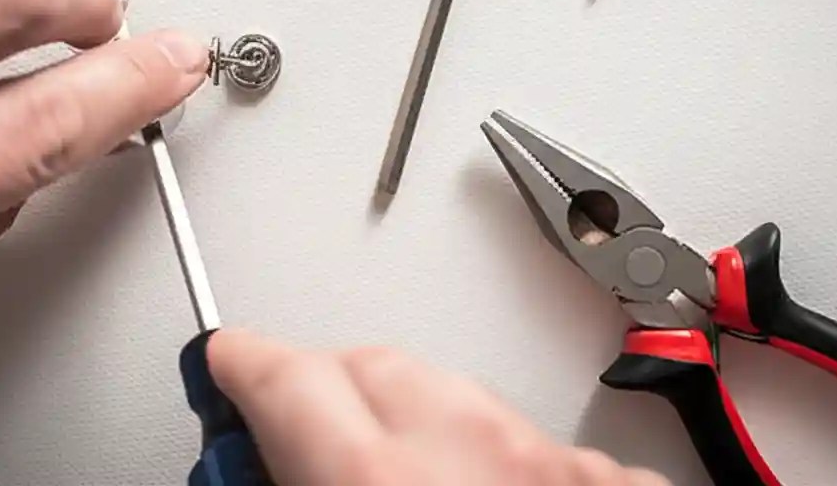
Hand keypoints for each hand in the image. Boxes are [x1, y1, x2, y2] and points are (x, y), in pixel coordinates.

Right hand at [210, 330, 669, 485]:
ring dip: (416, 419)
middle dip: (327, 385)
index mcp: (377, 479)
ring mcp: (552, 463)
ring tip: (401, 478)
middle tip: (299, 436)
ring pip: (458, 393)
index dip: (238, 364)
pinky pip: (536, 440)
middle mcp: (470, 452)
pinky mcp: (613, 481)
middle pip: (372, 364)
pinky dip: (500, 455)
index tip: (223, 363)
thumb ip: (288, 476)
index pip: (282, 375)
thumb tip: (258, 463)